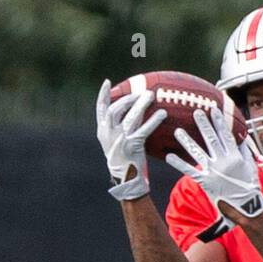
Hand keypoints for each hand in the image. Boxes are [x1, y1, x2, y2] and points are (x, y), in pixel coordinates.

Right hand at [95, 79, 165, 200]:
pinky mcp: (131, 145)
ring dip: (141, 105)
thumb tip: (134, 111)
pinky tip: (162, 114)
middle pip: (116, 109)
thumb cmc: (124, 160)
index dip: (103, 94)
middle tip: (140, 92)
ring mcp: (119, 139)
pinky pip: (144, 129)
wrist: (126, 179)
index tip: (107, 82)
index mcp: (102, 131)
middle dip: (128, 98)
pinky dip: (153, 120)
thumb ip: (120, 127)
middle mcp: (108, 133)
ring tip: (151, 96)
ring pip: (130, 117)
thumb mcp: (116, 143)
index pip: (100, 108)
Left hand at [166, 106, 262, 218]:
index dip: (219, 122)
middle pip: (211, 139)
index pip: (226, 135)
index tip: (214, 110)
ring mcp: (213, 171)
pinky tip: (169, 157)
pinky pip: (190, 171)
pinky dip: (179, 164)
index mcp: (235, 156)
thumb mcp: (252, 168)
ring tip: (177, 130)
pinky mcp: (205, 182)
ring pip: (198, 152)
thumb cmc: (250, 189)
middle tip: (196, 111)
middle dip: (203, 124)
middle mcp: (223, 161)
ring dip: (187, 140)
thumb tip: (241, 138)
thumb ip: (245, 152)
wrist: (247, 208)